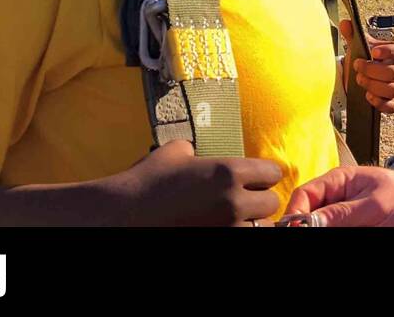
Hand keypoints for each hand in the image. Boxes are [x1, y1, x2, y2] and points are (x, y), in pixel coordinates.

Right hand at [98, 140, 282, 226]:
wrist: (120, 215)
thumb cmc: (146, 182)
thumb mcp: (174, 153)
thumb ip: (197, 150)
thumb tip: (198, 151)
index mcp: (228, 171)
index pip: (272, 172)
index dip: (263, 174)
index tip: (255, 177)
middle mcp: (233, 201)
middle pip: (270, 203)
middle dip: (258, 200)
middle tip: (242, 200)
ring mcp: (226, 228)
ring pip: (262, 228)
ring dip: (252, 222)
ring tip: (234, 218)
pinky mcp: (218, 244)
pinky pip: (243, 239)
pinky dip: (237, 232)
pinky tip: (224, 227)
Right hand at [285, 167, 393, 226]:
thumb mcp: (373, 206)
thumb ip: (340, 213)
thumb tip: (306, 221)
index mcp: (338, 181)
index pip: (304, 195)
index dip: (295, 214)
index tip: (295, 229)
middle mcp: (336, 197)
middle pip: (309, 215)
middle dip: (310, 226)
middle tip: (315, 234)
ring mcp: (343, 214)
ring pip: (321, 226)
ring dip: (324, 229)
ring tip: (354, 227)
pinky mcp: (350, 226)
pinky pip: (337, 230)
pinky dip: (338, 233)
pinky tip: (357, 229)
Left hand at [339, 19, 393, 113]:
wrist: (361, 76)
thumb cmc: (365, 58)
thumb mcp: (359, 45)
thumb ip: (353, 35)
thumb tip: (345, 24)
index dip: (391, 51)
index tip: (373, 52)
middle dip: (372, 71)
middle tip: (358, 66)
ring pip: (392, 90)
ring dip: (372, 85)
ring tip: (359, 80)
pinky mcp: (393, 102)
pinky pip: (392, 107)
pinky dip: (379, 102)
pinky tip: (367, 96)